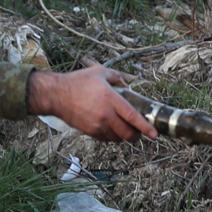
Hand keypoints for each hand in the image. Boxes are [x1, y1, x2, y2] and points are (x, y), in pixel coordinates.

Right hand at [27, 65, 155, 141]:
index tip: (154, 134)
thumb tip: (127, 86)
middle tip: (139, 132)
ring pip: (117, 138)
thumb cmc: (77, 82)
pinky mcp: (90, 132)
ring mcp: (97, 125)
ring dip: (123, 136)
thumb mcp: (100, 72)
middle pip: (127, 134)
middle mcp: (105, 114)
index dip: (145, 127)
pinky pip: (106, 139)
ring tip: (123, 128)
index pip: (132, 117)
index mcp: (110, 99)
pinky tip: (110, 129)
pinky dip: (111, 137)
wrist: (57, 95)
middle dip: (136, 135)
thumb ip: (117, 77)